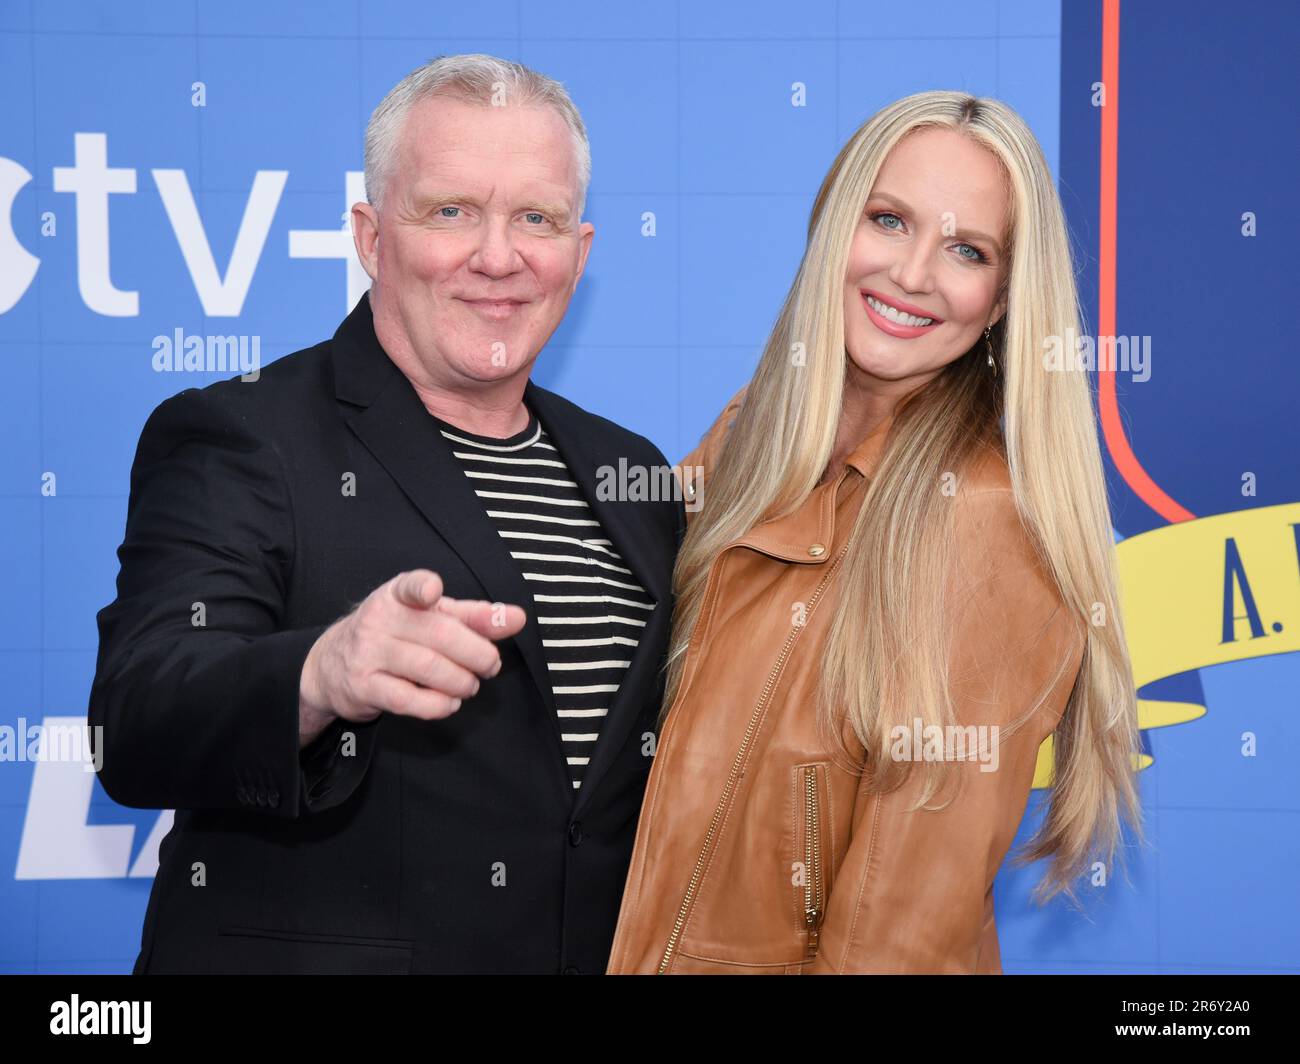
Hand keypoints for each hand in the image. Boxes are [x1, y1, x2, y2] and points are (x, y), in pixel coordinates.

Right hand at [298, 569, 526, 739]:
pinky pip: (409, 699)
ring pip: (428, 668)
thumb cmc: (396, 635)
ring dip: (461, 681)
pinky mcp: (364, 686)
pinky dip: (438, 704)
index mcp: (398, 595)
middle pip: (440, 635)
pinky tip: (450, 702)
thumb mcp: (431, 616)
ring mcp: (368, 653)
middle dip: (477, 653)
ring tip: (470, 685)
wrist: (333, 665)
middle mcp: (379, 620)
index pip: (410, 586)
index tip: (433, 591)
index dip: (422, 588)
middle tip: (490, 666)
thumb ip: (475, 616)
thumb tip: (517, 617)